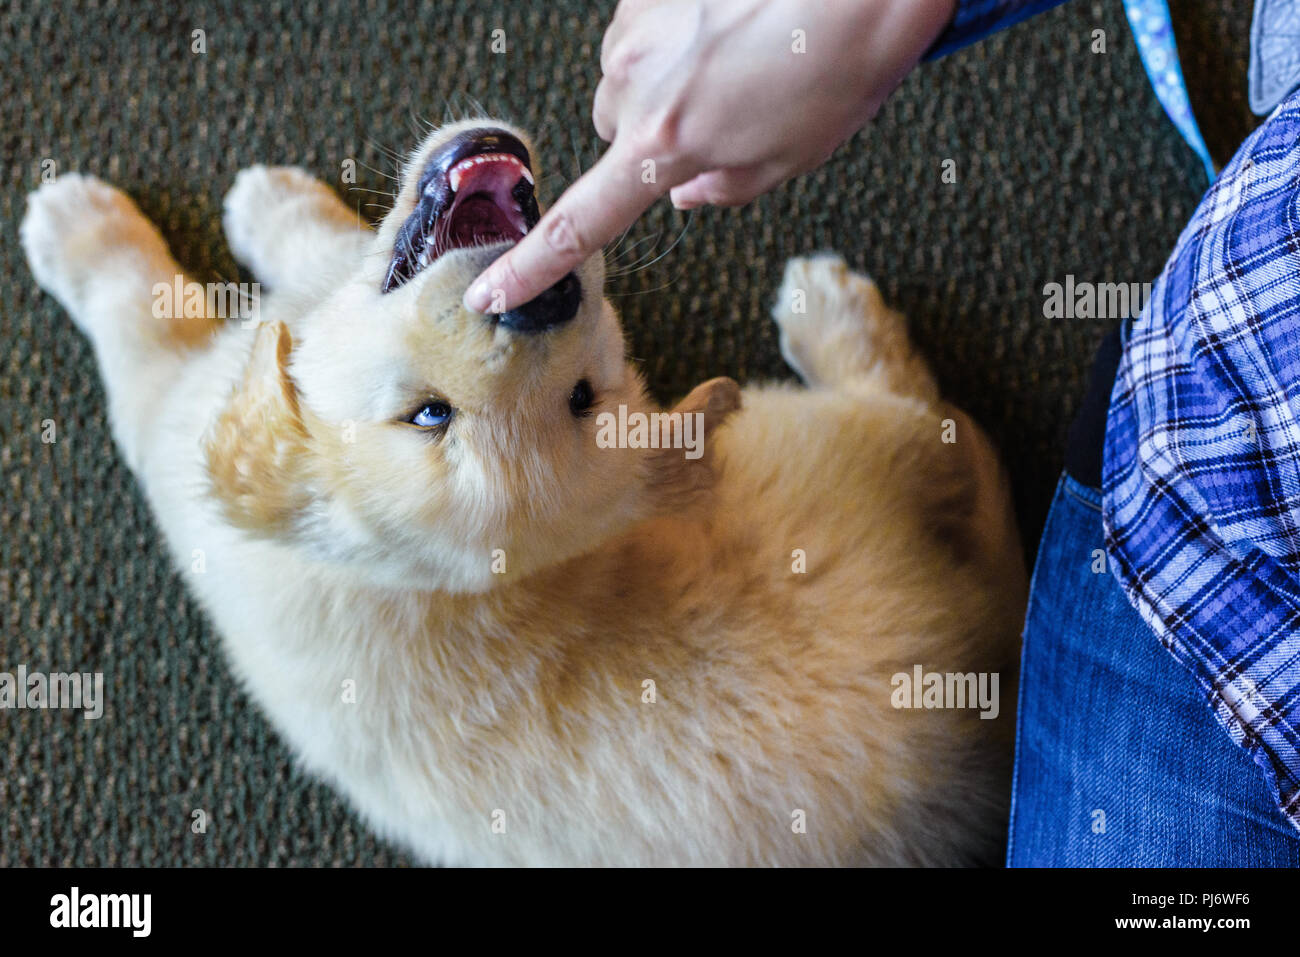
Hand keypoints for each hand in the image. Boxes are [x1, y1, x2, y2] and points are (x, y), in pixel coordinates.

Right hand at [463, 0, 955, 313]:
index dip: (531, 265)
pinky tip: (731, 22)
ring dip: (669, 77)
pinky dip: (679, 33)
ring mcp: (638, 25)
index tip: (488, 293)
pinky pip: (647, 25)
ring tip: (740, 60)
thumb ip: (724, 188)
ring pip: (629, 74)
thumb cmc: (838, 68)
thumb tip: (689, 196)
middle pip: (612, 127)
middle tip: (724, 116)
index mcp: (666, 146)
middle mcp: (635, 84)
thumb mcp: (789, 158)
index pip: (582, 223)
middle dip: (653, 132)